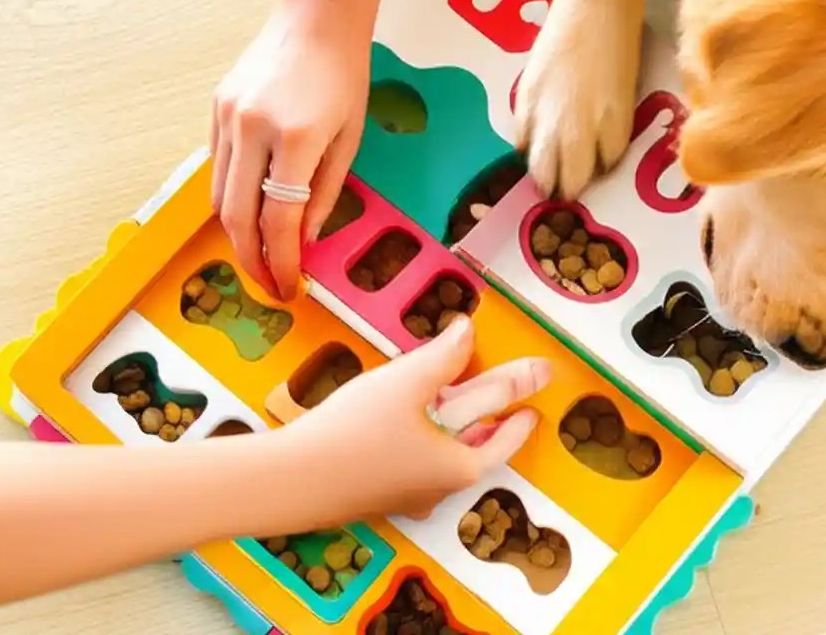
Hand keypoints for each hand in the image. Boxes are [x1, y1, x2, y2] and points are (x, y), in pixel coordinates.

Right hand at [211, 0, 371, 299]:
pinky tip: (252, 213)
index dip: (282, 262)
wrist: (316, 16)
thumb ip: (326, 193)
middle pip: (238, 217)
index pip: (279, 219)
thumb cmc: (344, 76)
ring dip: (238, 234)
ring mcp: (227, 117)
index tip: (290, 286)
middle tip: (270, 285)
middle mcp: (252, 128)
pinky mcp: (215, 109)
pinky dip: (232, 198)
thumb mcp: (350, 139)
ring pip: (220, 197)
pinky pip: (217, 168)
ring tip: (261, 256)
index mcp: (295, 138)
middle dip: (252, 260)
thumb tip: (304, 241)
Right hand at [280, 315, 547, 520]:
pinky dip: (425, 438)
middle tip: (515, 396)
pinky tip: (410, 421)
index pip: (506, 436)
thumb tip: (469, 329)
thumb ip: (444, 355)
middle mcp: (439, 488)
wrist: (288, 481)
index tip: (536, 404)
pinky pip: (416, 462)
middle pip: (477, 443)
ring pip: (445, 454)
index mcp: (459, 466)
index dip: (522, 411)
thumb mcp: (407, 383)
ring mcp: (408, 495)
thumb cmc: (353, 435)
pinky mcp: (377, 493)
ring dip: (459, 428)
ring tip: (466, 407)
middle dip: (493, 416)